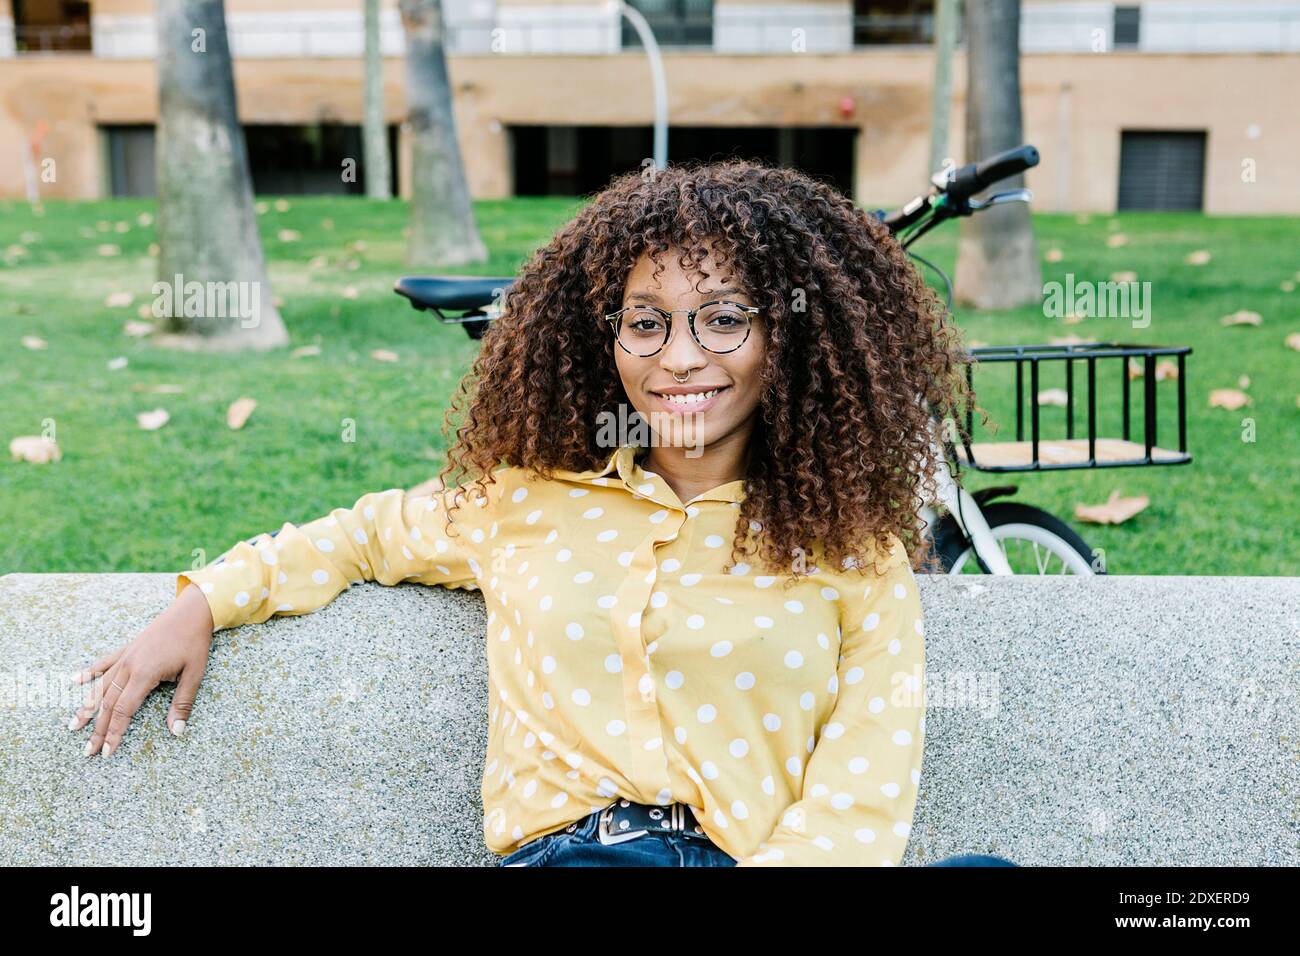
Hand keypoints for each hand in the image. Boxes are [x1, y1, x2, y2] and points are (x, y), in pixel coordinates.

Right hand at [69, 582, 215, 756]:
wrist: (191, 611)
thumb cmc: (194, 643)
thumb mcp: (194, 674)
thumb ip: (182, 703)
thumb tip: (177, 732)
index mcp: (144, 674)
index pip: (124, 711)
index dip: (114, 733)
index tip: (107, 752)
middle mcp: (129, 666)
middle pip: (108, 703)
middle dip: (97, 729)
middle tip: (87, 751)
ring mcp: (125, 656)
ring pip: (101, 686)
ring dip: (86, 707)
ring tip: (73, 725)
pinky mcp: (126, 648)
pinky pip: (104, 663)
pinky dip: (90, 672)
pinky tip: (76, 680)